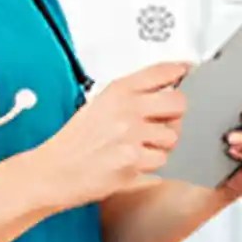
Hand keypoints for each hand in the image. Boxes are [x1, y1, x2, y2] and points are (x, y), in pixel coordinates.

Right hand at [27, 62, 191, 210]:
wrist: (54, 170)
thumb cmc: (73, 142)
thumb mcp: (97, 106)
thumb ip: (129, 98)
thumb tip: (162, 94)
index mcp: (117, 90)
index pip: (161, 72)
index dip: (179, 71)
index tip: (187, 71)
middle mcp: (126, 108)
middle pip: (178, 103)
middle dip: (176, 115)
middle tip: (164, 122)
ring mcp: (131, 133)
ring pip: (172, 136)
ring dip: (161, 145)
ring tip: (139, 148)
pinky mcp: (133, 159)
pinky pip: (161, 160)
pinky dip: (150, 164)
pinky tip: (132, 162)